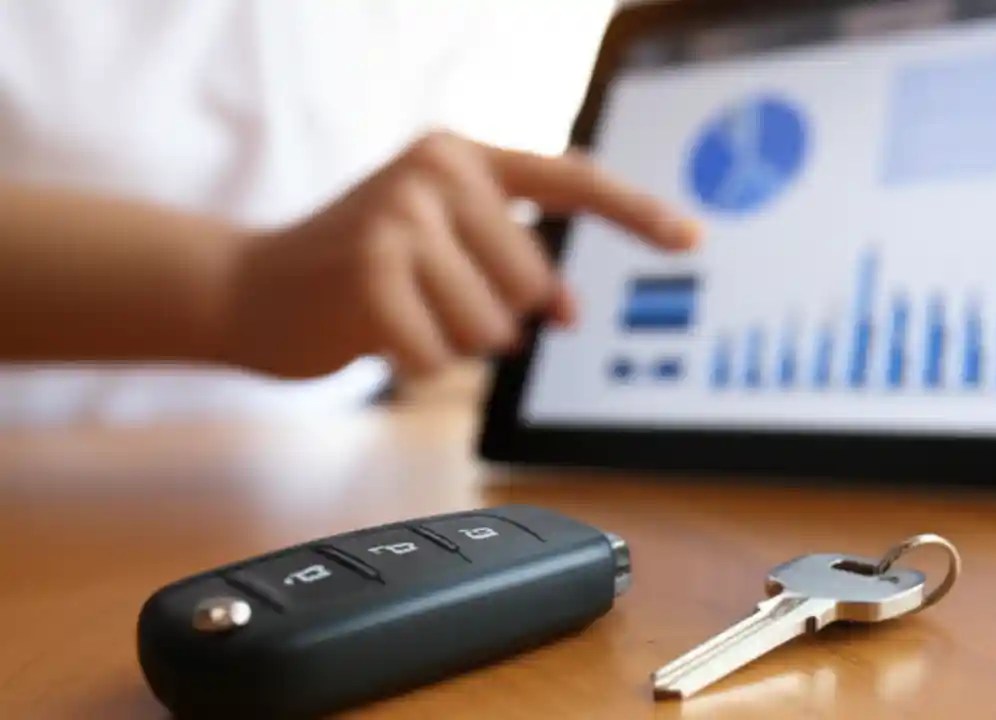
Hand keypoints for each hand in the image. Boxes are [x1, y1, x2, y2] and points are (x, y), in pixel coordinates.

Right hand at [220, 131, 699, 378]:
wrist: (249, 287)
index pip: (570, 181)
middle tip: (430, 301)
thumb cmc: (356, 269)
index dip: (637, 214)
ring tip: (402, 314)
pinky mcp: (370, 274)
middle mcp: (435, 172)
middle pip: (534, 285)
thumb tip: (571, 308)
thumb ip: (507, 259)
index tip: (692, 238)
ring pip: (492, 329)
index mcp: (460, 156)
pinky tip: (377, 337)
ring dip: (453, 342)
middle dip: (493, 315)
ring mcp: (400, 217)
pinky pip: (440, 359)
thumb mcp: (436, 243)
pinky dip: (415, 367)